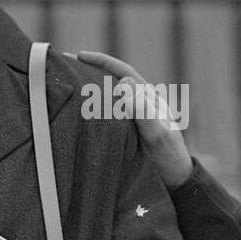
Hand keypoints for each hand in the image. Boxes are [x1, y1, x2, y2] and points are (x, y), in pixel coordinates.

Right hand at [73, 50, 193, 189]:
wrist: (177, 183)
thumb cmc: (169, 159)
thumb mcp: (157, 135)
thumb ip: (143, 111)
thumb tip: (124, 83)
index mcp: (148, 99)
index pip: (123, 71)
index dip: (101, 61)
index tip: (79, 56)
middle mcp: (140, 104)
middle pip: (112, 81)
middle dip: (89, 71)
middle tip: (63, 67)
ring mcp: (133, 119)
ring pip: (107, 98)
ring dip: (88, 90)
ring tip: (65, 87)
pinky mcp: (127, 133)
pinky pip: (106, 115)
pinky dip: (90, 110)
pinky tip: (75, 114)